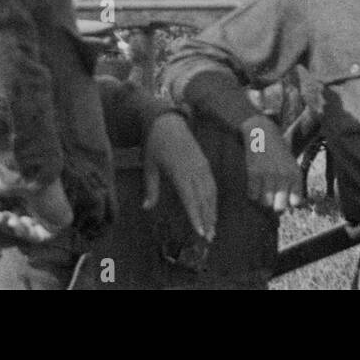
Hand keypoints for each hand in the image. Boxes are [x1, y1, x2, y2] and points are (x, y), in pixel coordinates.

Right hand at [0, 162, 72, 241]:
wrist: (30, 169)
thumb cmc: (8, 173)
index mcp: (19, 193)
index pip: (3, 212)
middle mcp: (33, 202)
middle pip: (12, 222)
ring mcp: (46, 212)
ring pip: (24, 230)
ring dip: (9, 225)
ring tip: (4, 215)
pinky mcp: (57, 222)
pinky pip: (39, 237)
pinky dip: (26, 232)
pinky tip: (19, 220)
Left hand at [142, 113, 216, 241]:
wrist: (167, 121)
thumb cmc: (155, 144)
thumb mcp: (149, 166)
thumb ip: (150, 188)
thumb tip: (146, 207)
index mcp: (179, 171)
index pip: (190, 198)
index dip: (195, 216)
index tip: (199, 231)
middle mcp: (194, 169)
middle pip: (204, 198)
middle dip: (207, 219)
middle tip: (208, 238)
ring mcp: (202, 165)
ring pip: (211, 193)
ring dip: (213, 211)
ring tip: (212, 229)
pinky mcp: (205, 163)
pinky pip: (212, 184)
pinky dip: (213, 199)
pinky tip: (212, 211)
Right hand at [240, 114, 302, 211]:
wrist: (261, 130)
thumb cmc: (276, 151)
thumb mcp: (290, 164)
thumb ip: (292, 183)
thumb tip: (291, 207)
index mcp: (295, 174)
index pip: (295, 202)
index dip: (287, 203)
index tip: (282, 197)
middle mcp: (284, 175)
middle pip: (280, 206)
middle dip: (274, 204)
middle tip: (269, 196)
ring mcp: (269, 174)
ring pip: (265, 203)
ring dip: (261, 199)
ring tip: (260, 188)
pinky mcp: (254, 172)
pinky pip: (252, 195)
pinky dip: (251, 192)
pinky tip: (252, 183)